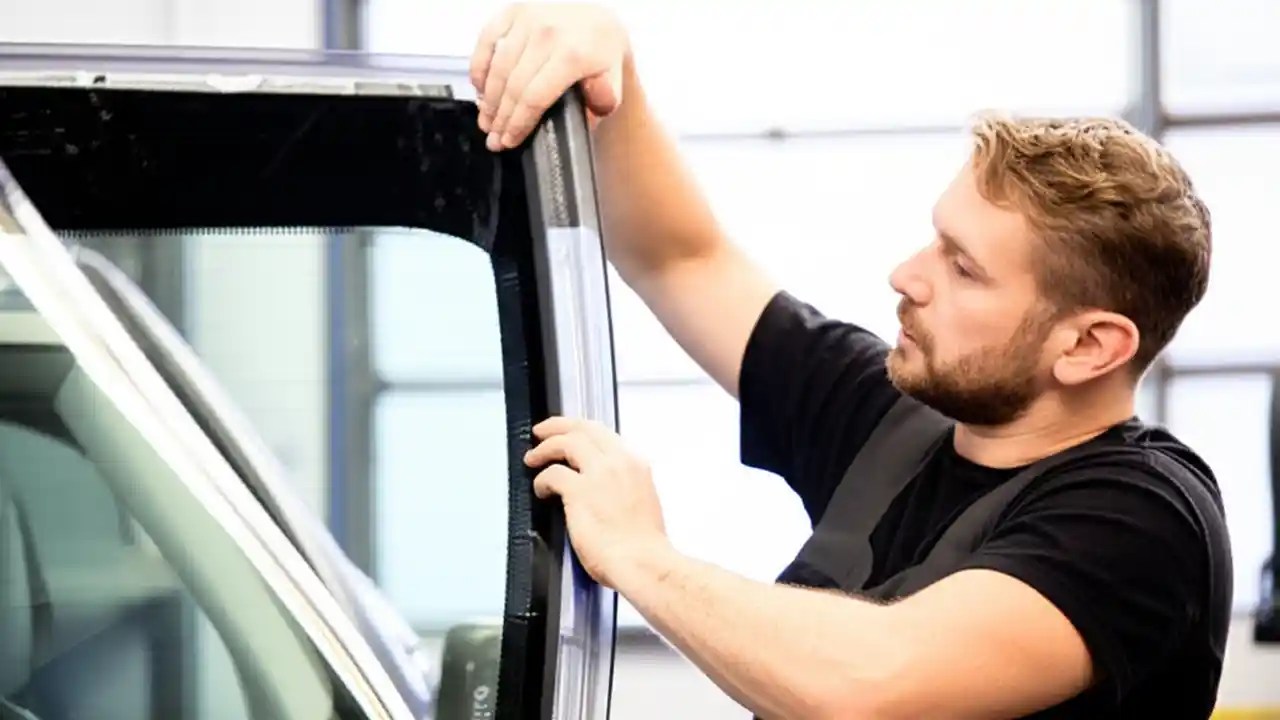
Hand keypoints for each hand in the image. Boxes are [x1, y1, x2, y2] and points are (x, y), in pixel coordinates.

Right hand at [469, 3, 630, 151]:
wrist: (599, 22)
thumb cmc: (601, 55)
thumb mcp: (613, 83)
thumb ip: (603, 103)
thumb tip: (586, 116)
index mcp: (573, 54)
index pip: (534, 97)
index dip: (518, 124)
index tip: (509, 141)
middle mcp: (548, 33)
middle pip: (513, 86)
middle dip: (500, 118)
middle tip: (494, 137)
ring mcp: (528, 19)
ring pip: (497, 67)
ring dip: (488, 99)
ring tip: (486, 120)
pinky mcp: (514, 11)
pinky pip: (486, 41)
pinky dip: (479, 67)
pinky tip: (480, 89)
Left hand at [524, 416, 669, 589]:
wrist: (643, 562)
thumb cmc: (644, 545)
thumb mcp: (641, 501)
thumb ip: (622, 487)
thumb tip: (603, 490)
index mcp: (635, 465)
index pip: (603, 434)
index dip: (580, 430)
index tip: (569, 433)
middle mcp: (618, 462)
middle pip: (582, 428)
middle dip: (558, 426)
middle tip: (542, 431)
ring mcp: (599, 474)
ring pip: (565, 442)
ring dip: (545, 447)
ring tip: (533, 457)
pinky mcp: (579, 491)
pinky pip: (552, 473)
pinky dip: (542, 479)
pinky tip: (541, 489)